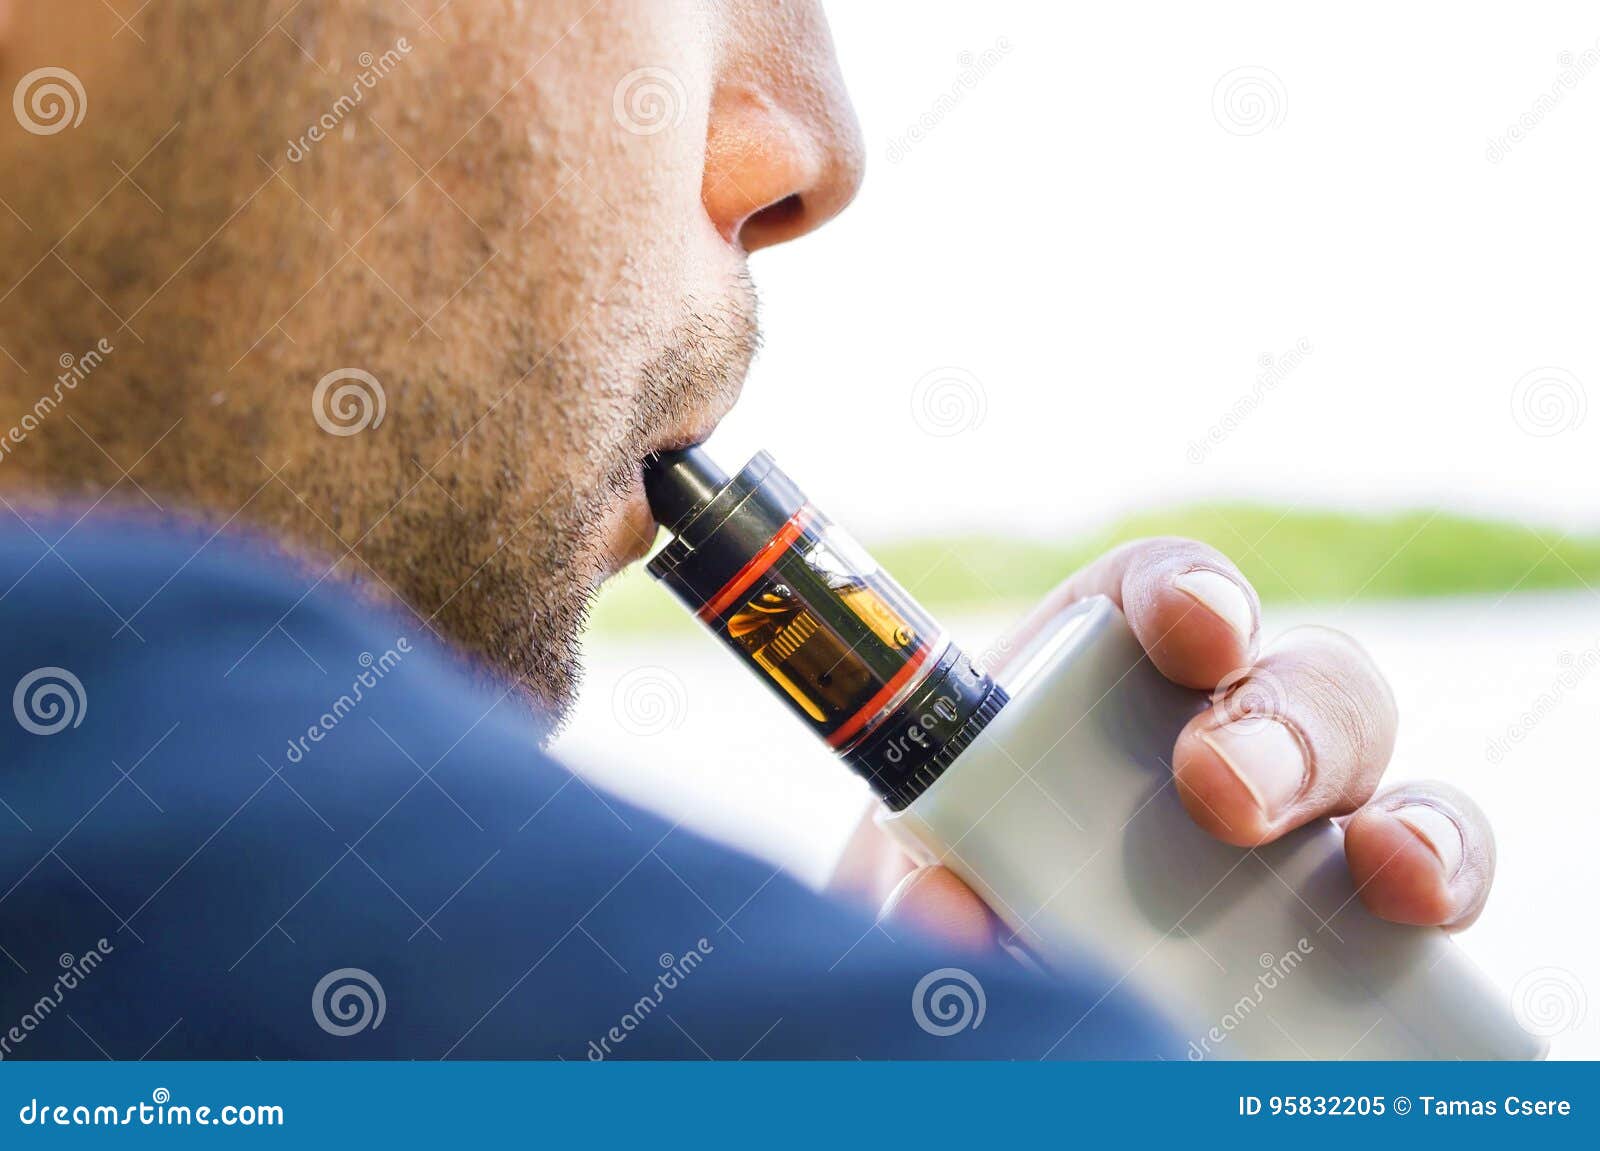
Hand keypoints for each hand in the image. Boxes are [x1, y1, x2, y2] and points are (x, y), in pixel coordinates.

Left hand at [850, 538, 1495, 952]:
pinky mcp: (1342, 894)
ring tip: (1383, 866)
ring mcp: (1281, 807)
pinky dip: (1443, 871)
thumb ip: (909, 893)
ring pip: (1367, 755)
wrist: (997, 991)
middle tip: (1226, 792)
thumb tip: (947, 906)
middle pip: (1280, 673)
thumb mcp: (908, 897)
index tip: (1195, 633)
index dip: (1187, 592)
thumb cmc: (949, 907)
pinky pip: (1426, 857)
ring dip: (1388, 794)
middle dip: (1277, 720)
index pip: (1155, 594)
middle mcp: (1197, 724)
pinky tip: (1420, 909)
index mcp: (1086, 682)